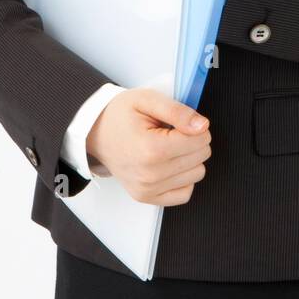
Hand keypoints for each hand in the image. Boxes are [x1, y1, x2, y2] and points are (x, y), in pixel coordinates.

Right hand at [86, 86, 211, 205]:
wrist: (96, 133)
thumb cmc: (120, 116)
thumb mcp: (147, 99)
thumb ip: (178, 111)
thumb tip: (202, 126)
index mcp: (150, 149)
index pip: (200, 140)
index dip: (196, 126)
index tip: (179, 122)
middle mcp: (150, 175)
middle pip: (201, 156)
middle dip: (193, 140)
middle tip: (171, 132)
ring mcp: (148, 190)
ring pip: (197, 174)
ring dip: (189, 158)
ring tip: (168, 146)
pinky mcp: (147, 198)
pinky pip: (185, 193)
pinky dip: (183, 177)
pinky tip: (169, 163)